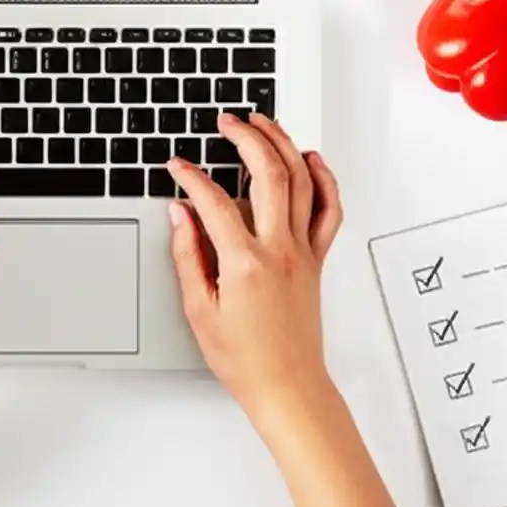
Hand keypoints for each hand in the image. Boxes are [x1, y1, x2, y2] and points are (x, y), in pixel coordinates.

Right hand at [167, 113, 342, 419]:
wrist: (287, 385)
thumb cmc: (244, 358)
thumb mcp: (199, 309)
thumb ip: (188, 255)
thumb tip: (179, 214)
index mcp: (244, 263)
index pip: (213, 201)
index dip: (191, 176)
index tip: (177, 166)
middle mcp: (279, 249)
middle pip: (268, 173)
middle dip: (246, 137)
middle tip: (227, 122)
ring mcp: (303, 251)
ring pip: (302, 181)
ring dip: (283, 144)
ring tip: (264, 124)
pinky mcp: (316, 259)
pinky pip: (329, 210)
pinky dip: (324, 179)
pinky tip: (311, 160)